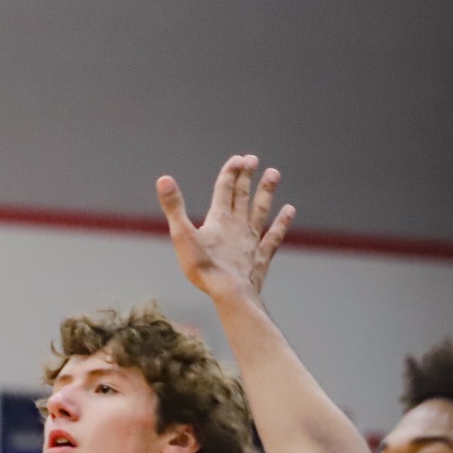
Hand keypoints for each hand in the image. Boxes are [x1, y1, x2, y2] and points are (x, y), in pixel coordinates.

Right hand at [156, 154, 294, 303]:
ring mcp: (252, 241)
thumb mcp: (182, 236)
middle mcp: (238, 226)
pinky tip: (289, 211)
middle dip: (246, 177)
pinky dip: (282, 223)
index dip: (230, 173)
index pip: (225, 190)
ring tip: (274, 173)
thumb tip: (163, 179)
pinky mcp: (260, 258)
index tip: (238, 158)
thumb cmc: (204, 268)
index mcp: (219, 219)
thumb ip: (174, 207)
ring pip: (260, 210)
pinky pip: (274, 236)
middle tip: (252, 159)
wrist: (230, 293)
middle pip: (242, 196)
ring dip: (266, 192)